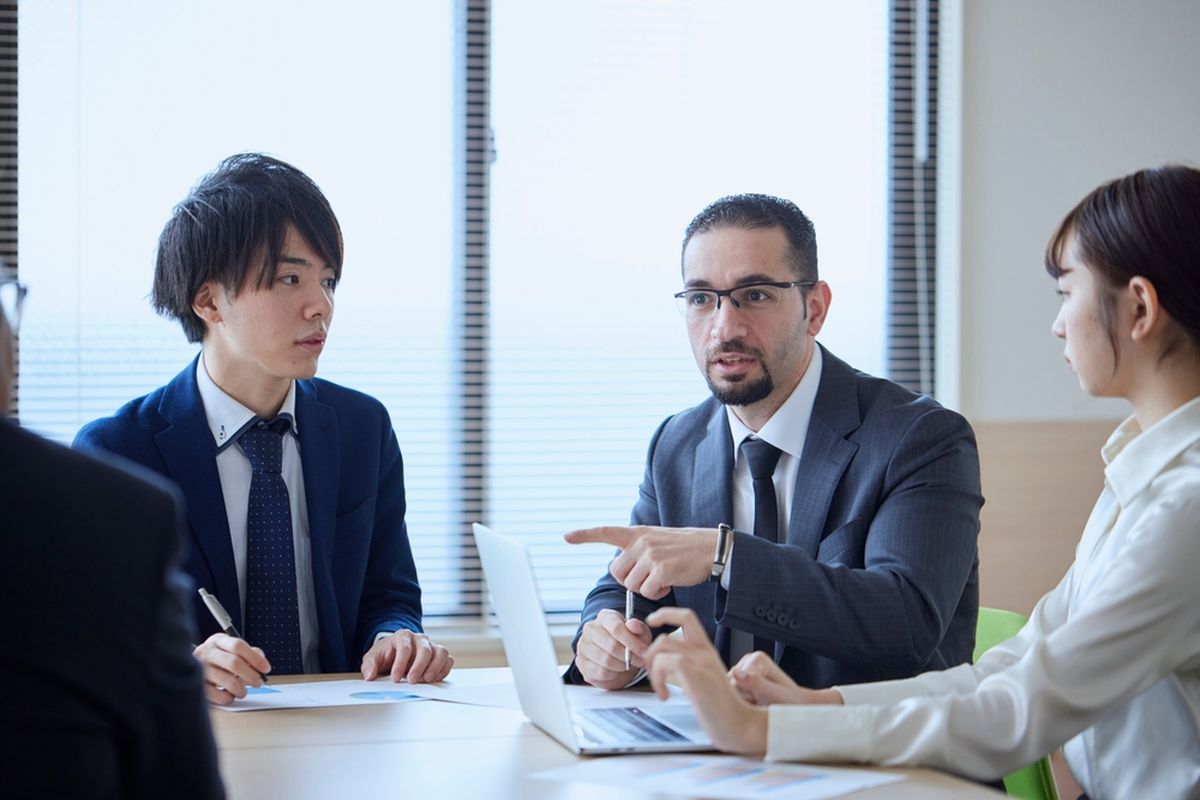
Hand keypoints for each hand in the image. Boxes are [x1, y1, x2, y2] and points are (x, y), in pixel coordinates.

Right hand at [193, 633, 270, 705]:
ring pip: (228, 681)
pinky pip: (219, 696)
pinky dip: (229, 698)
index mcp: (217, 641)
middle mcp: (206, 653)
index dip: (255, 658)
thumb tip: (261, 660)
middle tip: (258, 682)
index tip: (266, 668)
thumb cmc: (215, 659)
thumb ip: (247, 652)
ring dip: (241, 689)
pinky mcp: (197, 687)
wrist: (185, 666)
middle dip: (251, 675)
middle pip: (234, 663)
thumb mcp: (229, 649)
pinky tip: (229, 695)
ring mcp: (199, 670)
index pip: (238, 646)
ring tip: (243, 691)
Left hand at [361, 630, 453, 682]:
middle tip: (412, 681)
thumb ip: (369, 665)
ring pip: (440, 652)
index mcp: (402, 637)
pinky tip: (434, 678)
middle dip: (419, 667)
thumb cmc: (386, 654)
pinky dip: (443, 670)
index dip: (400, 664)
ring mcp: (431, 646)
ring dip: (435, 668)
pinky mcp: (439, 655)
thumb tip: (369, 675)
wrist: (395, 651)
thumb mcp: (373, 658)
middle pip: (425, 650)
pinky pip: (448, 660)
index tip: (395, 678)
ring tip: (426, 680)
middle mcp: (419, 639)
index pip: (404, 648)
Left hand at [564, 525, 715, 599]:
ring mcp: (650, 555)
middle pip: (616, 572)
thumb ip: (637, 550)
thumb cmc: (682, 548)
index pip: (606, 531)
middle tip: (647, 576)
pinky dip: (657, 593)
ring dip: (645, 588)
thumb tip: (623, 572)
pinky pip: (647, 592)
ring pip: (631, 585)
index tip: (566, 537)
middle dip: (628, 580)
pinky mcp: (661, 570)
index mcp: (637, 534)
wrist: (710, 548)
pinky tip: (669, 582)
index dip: (585, 535)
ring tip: (662, 577)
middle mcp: (640, 542)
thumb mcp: (656, 540)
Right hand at [574, 608, 652, 688]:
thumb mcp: (640, 634)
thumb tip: (633, 624)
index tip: (644, 651)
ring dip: (622, 666)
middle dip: (629, 657)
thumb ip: (639, 628)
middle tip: (640, 661)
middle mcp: (590, 629)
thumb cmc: (629, 642)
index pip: (617, 628)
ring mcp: (583, 646)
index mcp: (605, 617)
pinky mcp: (581, 662)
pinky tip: (617, 670)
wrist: (617, 656)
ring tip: (628, 665)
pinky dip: (613, 674)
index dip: (632, 642)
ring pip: (606, 660)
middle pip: (611, 645)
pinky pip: (600, 672)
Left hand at [644, 607, 766, 754]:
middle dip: (649, 653)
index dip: (665, 614)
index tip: (652, 620)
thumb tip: (664, 664)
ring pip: (661, 647)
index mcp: (707, 651)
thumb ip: (688, 667)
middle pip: (665, 634)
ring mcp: (700, 662)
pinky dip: (657, 680)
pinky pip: (664, 663)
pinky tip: (665, 696)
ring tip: (660, 687)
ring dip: (652, 668)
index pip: (687, 617)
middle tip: (652, 672)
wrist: (739, 725)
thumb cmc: (721, 709)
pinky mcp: (694, 676)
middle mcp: (704, 653)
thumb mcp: (705, 680)